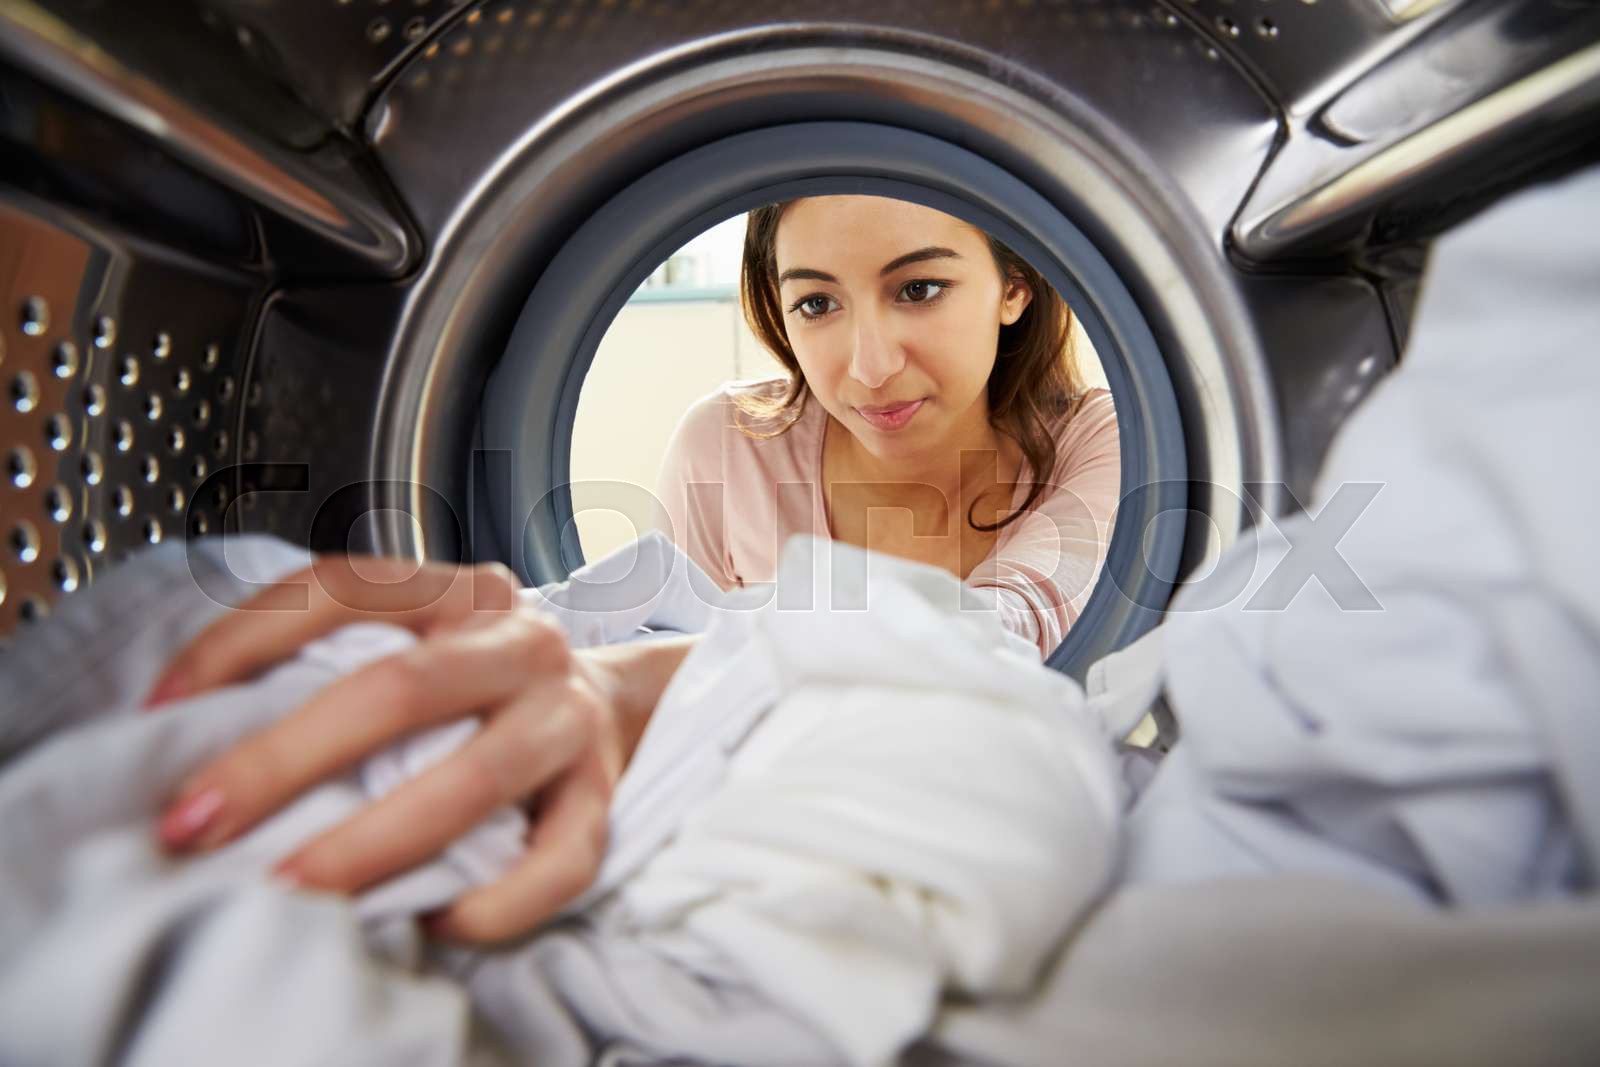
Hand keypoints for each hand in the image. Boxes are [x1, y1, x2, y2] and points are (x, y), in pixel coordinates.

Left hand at [145, 554, 661, 943]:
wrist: (618, 704)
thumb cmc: (482, 684)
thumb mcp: (420, 638)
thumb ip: (334, 657)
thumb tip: (183, 723)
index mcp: (461, 591)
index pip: (343, 587)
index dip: (241, 640)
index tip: (159, 712)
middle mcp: (521, 643)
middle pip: (400, 689)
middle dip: (282, 761)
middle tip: (194, 825)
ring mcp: (569, 720)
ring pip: (475, 779)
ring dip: (372, 842)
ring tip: (292, 890)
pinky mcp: (603, 797)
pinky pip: (557, 861)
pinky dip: (495, 901)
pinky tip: (436, 922)